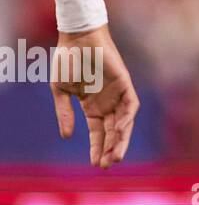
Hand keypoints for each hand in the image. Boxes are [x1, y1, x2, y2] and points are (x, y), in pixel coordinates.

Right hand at [50, 25, 139, 167]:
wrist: (77, 38)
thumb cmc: (68, 61)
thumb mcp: (61, 91)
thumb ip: (64, 113)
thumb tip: (65, 136)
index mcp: (92, 106)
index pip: (97, 132)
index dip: (96, 148)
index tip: (94, 164)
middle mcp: (107, 102)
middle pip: (113, 131)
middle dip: (111, 148)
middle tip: (107, 165)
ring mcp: (117, 93)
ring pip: (124, 122)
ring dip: (121, 139)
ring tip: (115, 156)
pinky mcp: (125, 83)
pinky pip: (131, 104)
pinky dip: (127, 117)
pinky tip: (119, 130)